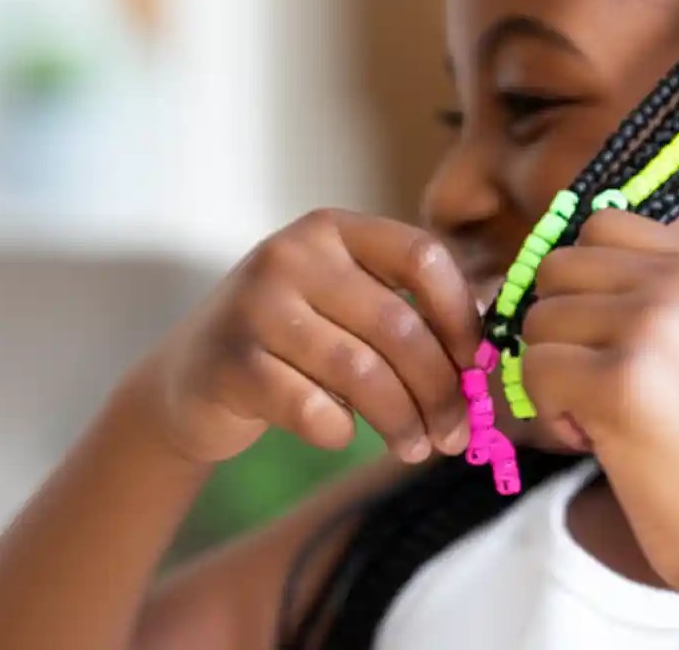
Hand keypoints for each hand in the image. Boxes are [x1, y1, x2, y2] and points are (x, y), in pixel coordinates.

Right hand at [129, 209, 480, 465]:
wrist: (189, 380)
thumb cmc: (288, 346)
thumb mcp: (341, 306)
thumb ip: (404, 314)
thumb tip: (489, 360)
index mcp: (332, 230)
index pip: (422, 257)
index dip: (462, 317)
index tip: (478, 370)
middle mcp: (292, 254)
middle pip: (398, 325)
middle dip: (440, 390)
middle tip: (455, 434)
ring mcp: (256, 305)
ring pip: (362, 372)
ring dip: (402, 421)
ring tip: (414, 448)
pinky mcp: (232, 362)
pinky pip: (313, 409)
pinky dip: (340, 432)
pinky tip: (341, 436)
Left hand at [521, 210, 678, 587]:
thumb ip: (648, 300)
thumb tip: (547, 285)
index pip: (600, 226)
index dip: (577, 280)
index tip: (595, 334)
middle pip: (557, 269)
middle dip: (557, 329)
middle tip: (596, 383)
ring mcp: (654, 326)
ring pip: (537, 323)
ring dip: (551, 376)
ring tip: (606, 417)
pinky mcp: (621, 380)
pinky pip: (531, 372)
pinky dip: (547, 413)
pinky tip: (597, 440)